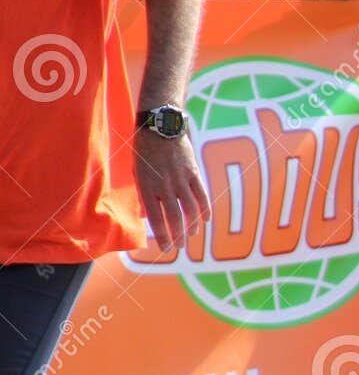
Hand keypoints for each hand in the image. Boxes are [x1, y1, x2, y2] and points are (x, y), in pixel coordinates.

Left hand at [133, 131, 210, 252]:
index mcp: (147, 186)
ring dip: (191, 225)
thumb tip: (150, 213)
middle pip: (174, 218)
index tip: (166, 249)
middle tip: (179, 246)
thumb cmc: (144, 149)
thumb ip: (144, 192)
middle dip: (177, 236)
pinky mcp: (193, 172)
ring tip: (191, 234)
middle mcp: (164, 185)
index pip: (156, 218)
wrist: (160, 125)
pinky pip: (202, 196)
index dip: (162, 236)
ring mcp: (180, 179)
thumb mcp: (137, 170)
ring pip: (190, 210)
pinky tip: (205, 220)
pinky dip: (205, 210)